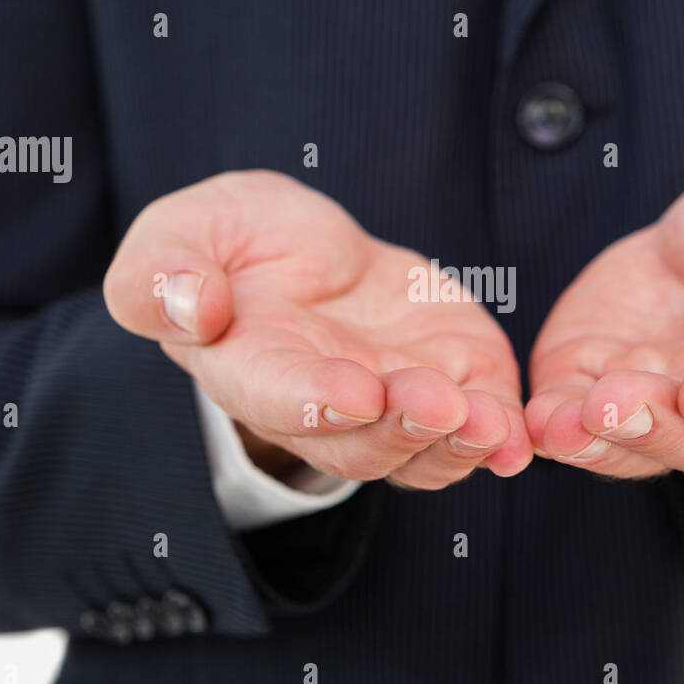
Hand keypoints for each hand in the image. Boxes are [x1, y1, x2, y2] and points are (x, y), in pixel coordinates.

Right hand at [105, 171, 531, 488]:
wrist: (310, 252)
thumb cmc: (233, 243)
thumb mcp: (182, 232)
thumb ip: (162, 273)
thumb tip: (192, 306)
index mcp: (249, 368)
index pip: (278, 397)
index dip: (315, 401)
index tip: (354, 392)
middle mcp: (325, 407)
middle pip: (361, 442)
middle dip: (404, 426)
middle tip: (440, 404)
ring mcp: (392, 403)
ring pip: (424, 450)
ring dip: (460, 445)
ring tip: (494, 426)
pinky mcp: (451, 383)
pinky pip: (477, 425)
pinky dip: (501, 435)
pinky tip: (521, 432)